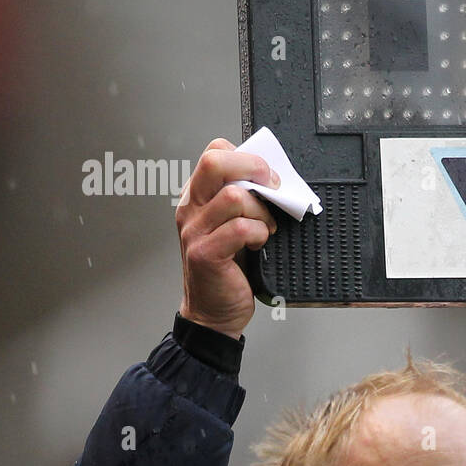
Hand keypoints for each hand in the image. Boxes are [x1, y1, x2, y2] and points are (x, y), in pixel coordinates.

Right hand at [175, 138, 279, 339]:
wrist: (214, 313)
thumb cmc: (228, 269)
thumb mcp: (233, 225)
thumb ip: (244, 199)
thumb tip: (274, 177)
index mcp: (197, 196)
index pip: (214, 152)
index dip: (246, 158)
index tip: (267, 176)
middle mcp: (191, 209)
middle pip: (216, 162)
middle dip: (254, 169)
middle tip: (272, 188)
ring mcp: (194, 231)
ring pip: (233, 196)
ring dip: (261, 211)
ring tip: (266, 228)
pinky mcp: (205, 253)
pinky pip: (240, 228)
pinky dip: (259, 233)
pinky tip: (259, 243)